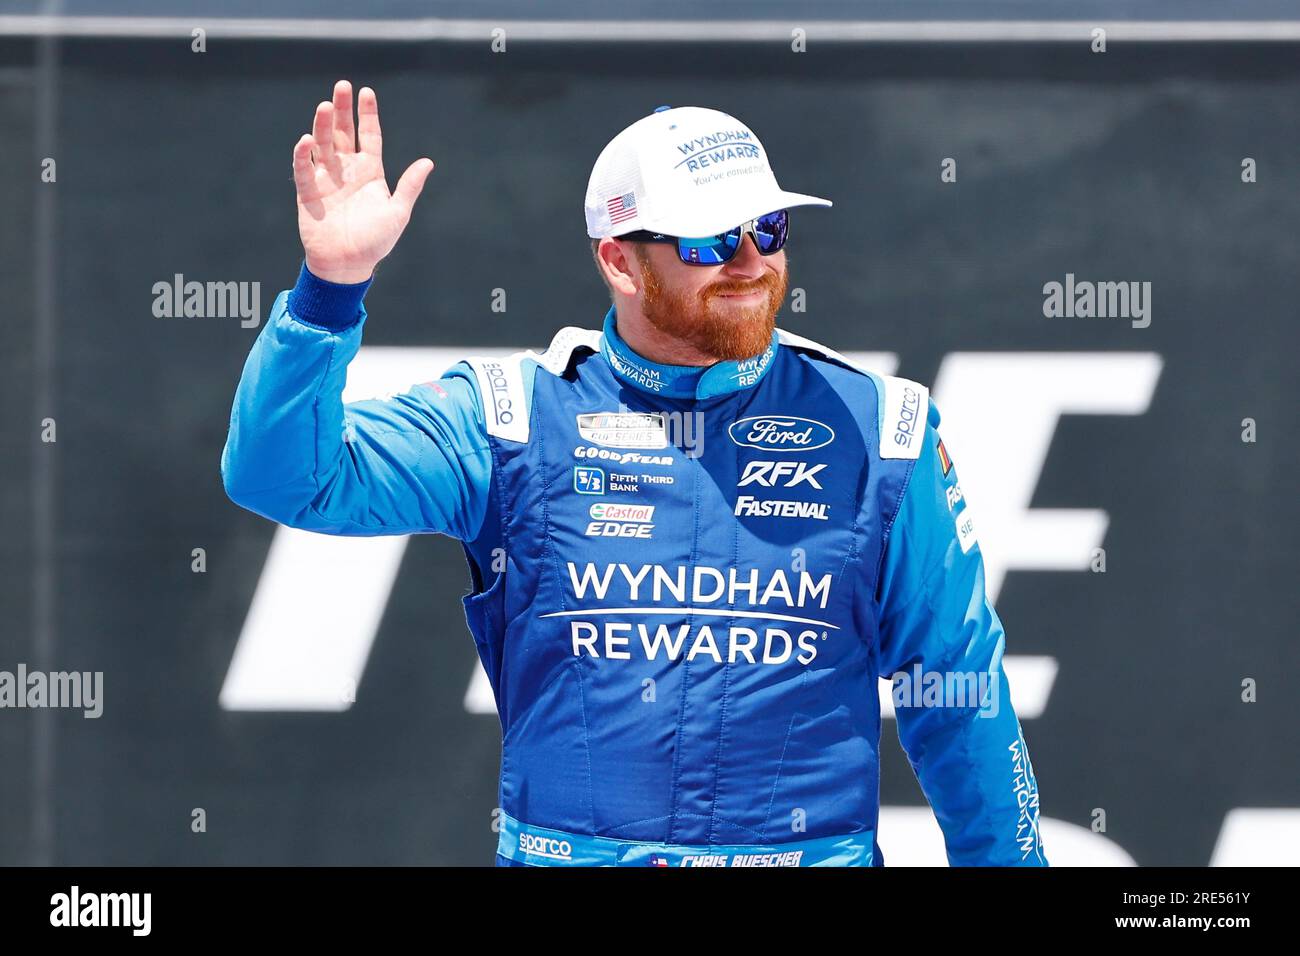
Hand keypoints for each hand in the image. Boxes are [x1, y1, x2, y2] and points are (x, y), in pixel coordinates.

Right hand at [292, 81, 433, 283]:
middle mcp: (347, 170)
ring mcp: (326, 180)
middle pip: (342, 133)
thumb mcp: (397, 212)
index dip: (367, 114)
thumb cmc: (375, 241)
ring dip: (322, 126)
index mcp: (370, 172)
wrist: (349, 265)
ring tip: (325, 106)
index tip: (366, 92)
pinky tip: (307, 140)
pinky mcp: (308, 193)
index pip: (369, 136)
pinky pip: (304, 170)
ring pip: (323, 145)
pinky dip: (303, 155)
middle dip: (341, 110)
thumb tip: (428, 162)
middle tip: (341, 86)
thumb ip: (409, 185)